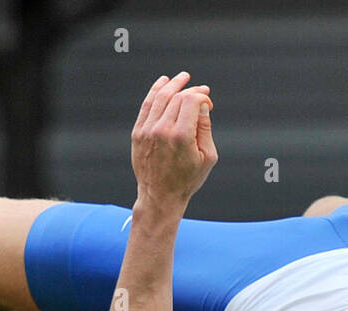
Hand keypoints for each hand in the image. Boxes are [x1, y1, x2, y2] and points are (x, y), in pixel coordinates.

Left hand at [131, 71, 216, 212]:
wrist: (160, 196)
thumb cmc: (187, 179)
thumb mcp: (207, 157)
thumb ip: (206, 128)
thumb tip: (202, 105)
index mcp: (182, 137)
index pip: (191, 101)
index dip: (201, 96)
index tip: (208, 102)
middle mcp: (162, 130)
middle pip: (177, 97)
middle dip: (191, 90)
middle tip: (200, 89)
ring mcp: (148, 131)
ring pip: (160, 97)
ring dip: (173, 84)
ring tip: (182, 78)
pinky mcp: (138, 133)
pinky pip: (147, 105)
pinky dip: (155, 91)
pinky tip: (163, 83)